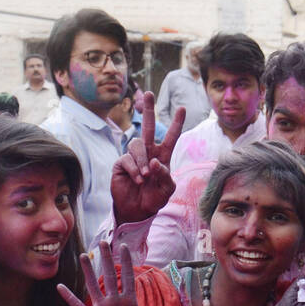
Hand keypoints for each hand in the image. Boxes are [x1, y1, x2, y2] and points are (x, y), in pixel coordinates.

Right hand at [59, 242, 186, 305]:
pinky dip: (69, 297)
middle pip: (110, 276)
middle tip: (104, 241)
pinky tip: (60, 286)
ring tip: (84, 255)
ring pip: (93, 286)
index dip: (127, 263)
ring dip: (88, 271)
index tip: (124, 246)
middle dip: (107, 259)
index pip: (128, 278)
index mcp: (128, 302)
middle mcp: (113, 302)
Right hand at [111, 91, 184, 225]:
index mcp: (162, 156)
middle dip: (148, 110)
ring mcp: (134, 157)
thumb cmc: (154, 199)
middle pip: (147, 127)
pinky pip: (127, 159)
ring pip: (137, 144)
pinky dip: (134, 170)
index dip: (176, 124)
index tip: (182, 109)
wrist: (138, 211)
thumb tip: (155, 161)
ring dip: (143, 161)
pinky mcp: (122, 163)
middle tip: (149, 94)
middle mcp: (148, 153)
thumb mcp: (167, 190)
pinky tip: (138, 180)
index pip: (170, 137)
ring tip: (146, 177)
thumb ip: (165, 176)